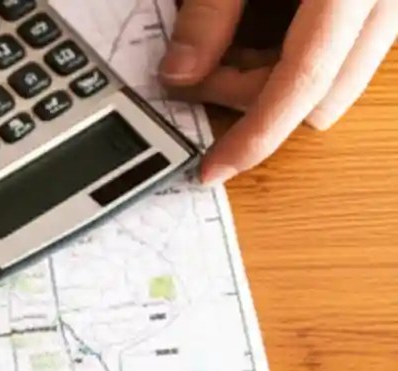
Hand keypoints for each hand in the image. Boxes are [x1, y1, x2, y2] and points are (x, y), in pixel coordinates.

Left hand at [160, 0, 397, 184]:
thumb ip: (209, 13)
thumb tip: (179, 73)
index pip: (303, 81)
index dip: (254, 133)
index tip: (211, 169)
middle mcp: (384, 3)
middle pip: (321, 96)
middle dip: (252, 103)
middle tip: (195, 73)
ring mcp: (392, 6)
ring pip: (336, 83)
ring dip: (275, 85)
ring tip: (225, 47)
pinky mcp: (381, 7)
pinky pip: (346, 57)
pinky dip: (298, 62)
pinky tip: (262, 34)